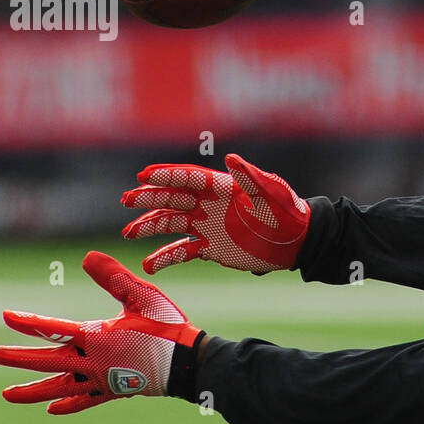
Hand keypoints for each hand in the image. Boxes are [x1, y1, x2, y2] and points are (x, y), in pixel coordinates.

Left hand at [0, 251, 199, 414]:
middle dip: (17, 358)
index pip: (54, 329)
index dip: (29, 322)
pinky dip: (68, 404)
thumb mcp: (143, 295)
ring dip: (32, 391)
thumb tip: (87, 257)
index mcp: (97, 337)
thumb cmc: (168, 326)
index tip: (7, 316)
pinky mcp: (114, 391)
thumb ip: (114, 277)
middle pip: (47, 361)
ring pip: (60, 387)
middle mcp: (93, 362)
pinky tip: (52, 409)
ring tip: (7, 395)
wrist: (190, 363)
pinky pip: (85, 401)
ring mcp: (102, 380)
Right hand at [121, 153, 310, 274]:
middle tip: (128, 200)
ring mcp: (206, 226)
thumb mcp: (270, 191)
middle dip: (150, 198)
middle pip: (173, 199)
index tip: (143, 175)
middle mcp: (208, 204)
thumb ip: (249, 176)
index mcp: (221, 187)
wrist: (295, 242)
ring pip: (171, 224)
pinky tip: (149, 265)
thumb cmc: (286, 211)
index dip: (166, 176)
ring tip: (130, 233)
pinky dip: (165, 258)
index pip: (188, 178)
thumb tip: (230, 158)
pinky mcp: (209, 248)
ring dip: (150, 227)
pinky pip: (181, 251)